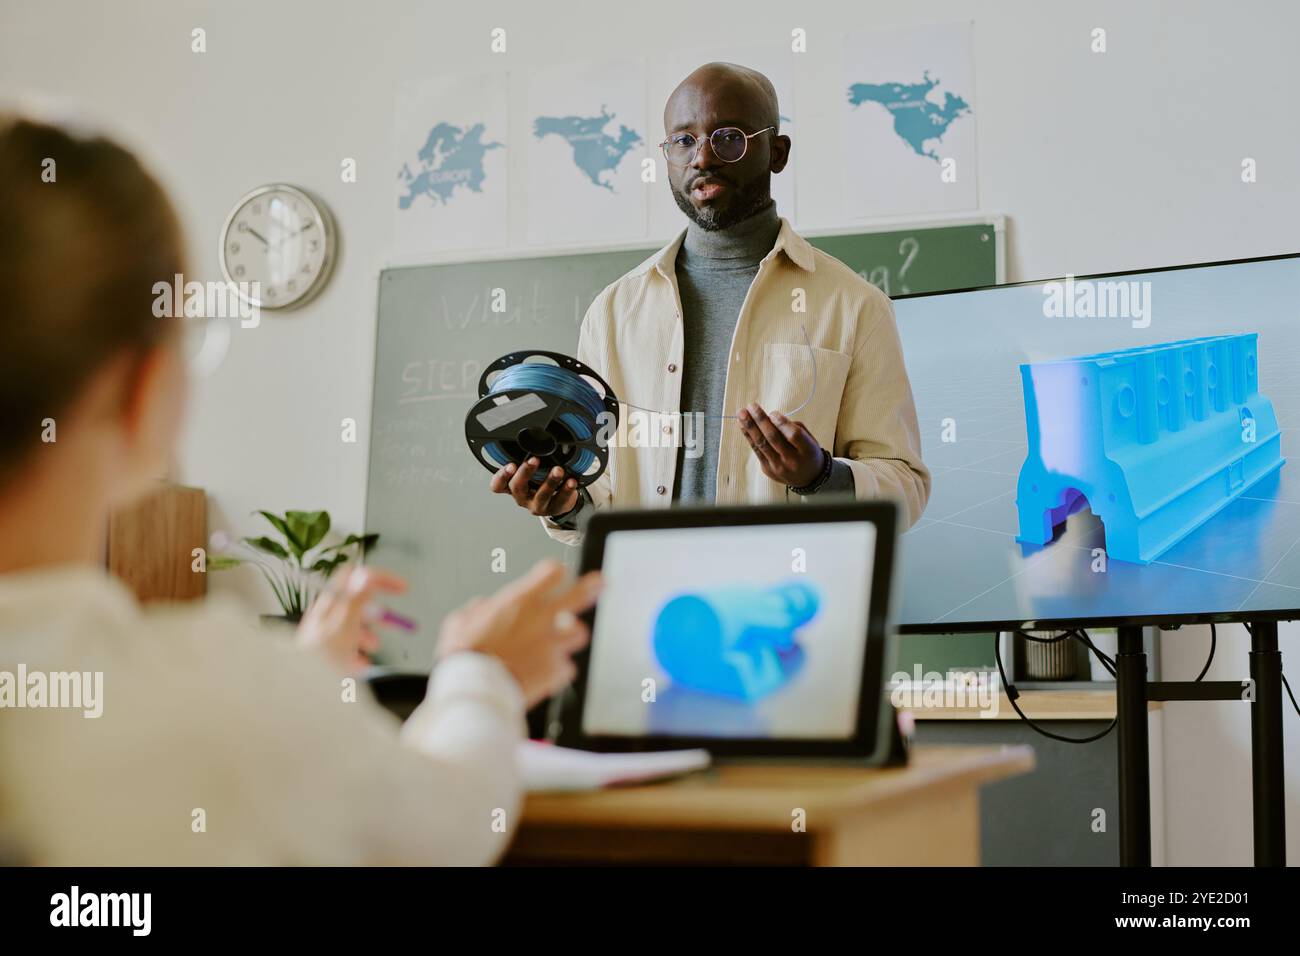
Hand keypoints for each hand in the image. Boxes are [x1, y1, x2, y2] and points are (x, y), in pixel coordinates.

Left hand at [297, 566, 407, 673]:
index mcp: (330, 603)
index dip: (381, 578)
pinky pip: (349, 647)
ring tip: (372, 649)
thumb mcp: (344, 626)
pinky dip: (359, 654)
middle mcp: (327, 614)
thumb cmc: (319, 659)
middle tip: (395, 623)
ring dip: (369, 636)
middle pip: (359, 603)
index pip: (357, 576)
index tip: (402, 588)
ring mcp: (326, 633)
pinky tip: (360, 665)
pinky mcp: (326, 652)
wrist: (301, 687)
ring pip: (355, 626)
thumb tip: (366, 573)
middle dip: (379, 614)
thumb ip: (356, 599)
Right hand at [437, 560, 601, 706]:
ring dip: (572, 635)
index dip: (554, 573)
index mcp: (519, 601)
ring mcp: (552, 644)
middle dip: (592, 586)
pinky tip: (545, 674)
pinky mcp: (556, 670)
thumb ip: (474, 611)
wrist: (476, 689)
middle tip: (600, 582)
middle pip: (579, 594)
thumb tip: (480, 606)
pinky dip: (557, 670)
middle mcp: (542, 618)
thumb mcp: (458, 623)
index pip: (552, 573)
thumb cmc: (464, 655)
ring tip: (563, 640)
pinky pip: (566, 667)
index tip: (555, 575)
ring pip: (579, 633)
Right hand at [489, 457, 578, 516]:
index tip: (511, 465)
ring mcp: (537, 505)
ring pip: (541, 496)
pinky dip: (566, 490)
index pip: (498, 485)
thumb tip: (537, 434)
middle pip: (517, 487)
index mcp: (512, 487)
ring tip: (558, 470)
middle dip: (525, 473)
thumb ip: (527, 457)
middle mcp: (522, 497)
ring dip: (549, 481)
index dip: (501, 476)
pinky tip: (571, 481)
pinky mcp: (553, 509)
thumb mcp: (529, 471)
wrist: (558, 501)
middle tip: (534, 460)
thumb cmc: (539, 482)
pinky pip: (560, 500)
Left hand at [737, 402, 824, 486]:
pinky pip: (756, 450)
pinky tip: (742, 425)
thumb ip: (793, 427)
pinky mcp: (768, 469)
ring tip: (741, 413)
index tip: (772, 412)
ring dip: (750, 427)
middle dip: (761, 420)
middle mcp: (793, 460)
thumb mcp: (810, 439)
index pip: (794, 435)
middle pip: (774, 438)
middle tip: (751, 406)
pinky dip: (749, 436)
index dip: (782, 423)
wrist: (808, 478)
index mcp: (808, 451)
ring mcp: (778, 467)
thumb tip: (770, 418)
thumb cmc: (808, 452)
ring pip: (762, 444)